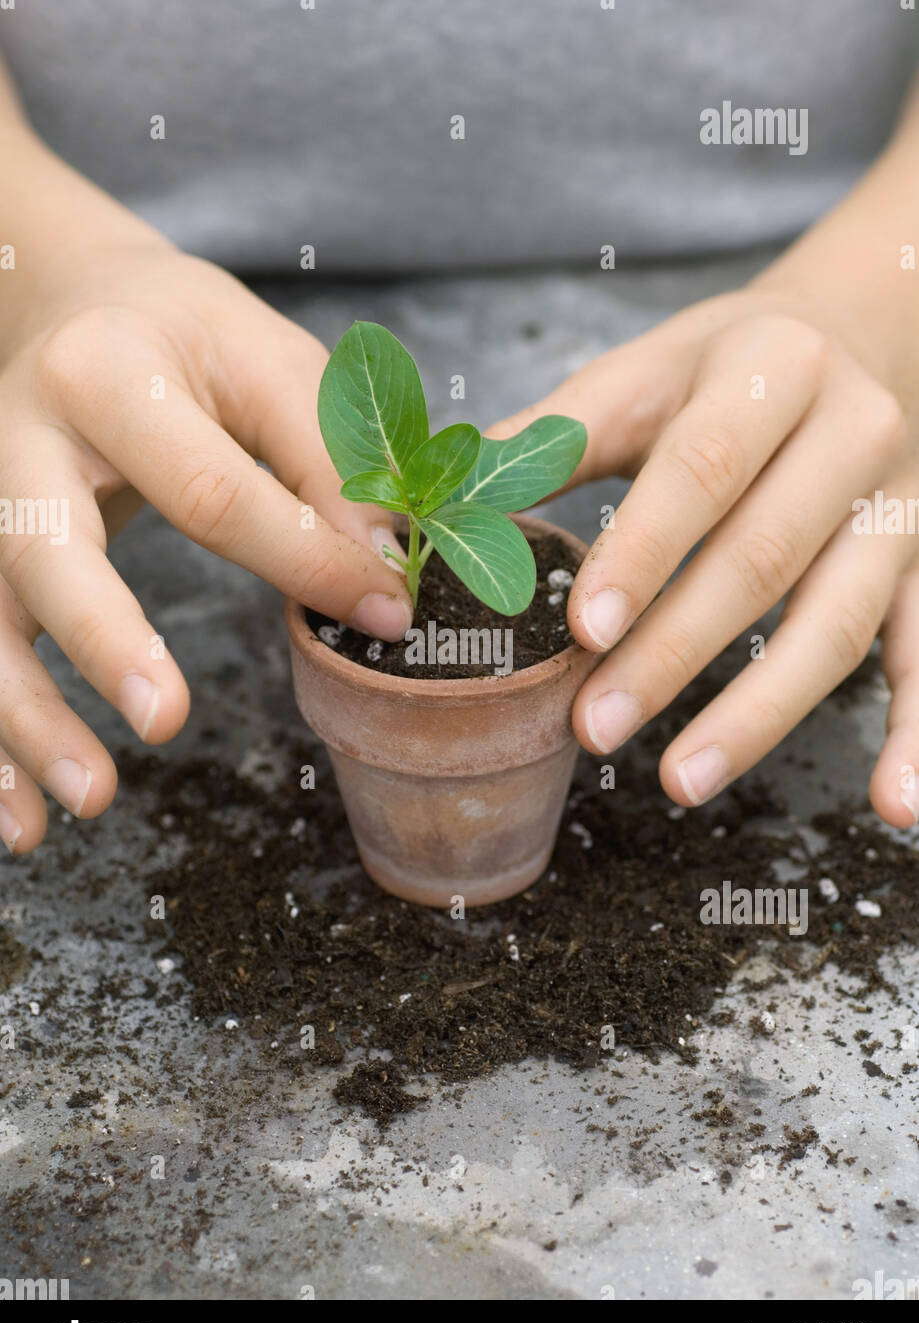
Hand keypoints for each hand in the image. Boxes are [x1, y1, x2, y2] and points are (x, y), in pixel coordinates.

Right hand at [0, 236, 410, 854]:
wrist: (65, 300)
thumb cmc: (184, 337)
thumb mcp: (270, 363)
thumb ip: (330, 461)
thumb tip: (388, 572)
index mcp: (111, 372)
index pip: (212, 488)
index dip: (306, 557)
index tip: (385, 615)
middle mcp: (21, 437)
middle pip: (45, 546)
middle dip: (106, 640)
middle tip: (165, 720)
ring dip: (27, 722)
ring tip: (88, 802)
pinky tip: (23, 823)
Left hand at [489, 289, 918, 827]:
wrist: (862, 334)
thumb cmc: (729, 365)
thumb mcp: (647, 369)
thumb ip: (554, 434)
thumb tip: (441, 499)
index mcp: (773, 369)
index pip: (703, 469)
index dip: (643, 553)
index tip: (581, 631)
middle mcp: (853, 433)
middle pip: (762, 559)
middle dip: (672, 652)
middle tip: (593, 726)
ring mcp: (899, 509)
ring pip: (836, 624)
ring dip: (759, 714)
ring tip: (680, 781)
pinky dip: (915, 737)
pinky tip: (892, 810)